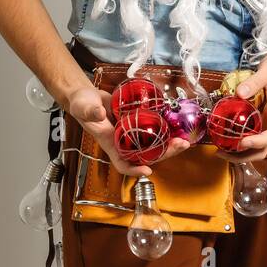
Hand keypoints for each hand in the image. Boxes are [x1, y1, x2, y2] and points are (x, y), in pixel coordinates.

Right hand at [65, 84, 189, 175]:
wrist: (88, 96)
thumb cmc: (82, 104)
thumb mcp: (83, 106)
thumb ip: (89, 110)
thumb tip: (99, 113)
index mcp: (110, 143)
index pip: (122, 163)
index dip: (134, 170)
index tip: (147, 171)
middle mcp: (123, 141)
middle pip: (145, 155)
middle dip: (164, 154)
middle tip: (180, 146)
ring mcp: (131, 132)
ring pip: (152, 143)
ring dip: (168, 143)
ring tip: (184, 140)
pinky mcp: (137, 121)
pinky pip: (152, 128)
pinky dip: (165, 128)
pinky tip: (176, 125)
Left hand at [217, 49, 266, 162]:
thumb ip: (255, 81)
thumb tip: (239, 94)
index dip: (259, 142)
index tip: (243, 142)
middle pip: (265, 148)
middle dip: (245, 156)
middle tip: (222, 153)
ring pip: (259, 146)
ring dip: (241, 153)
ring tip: (221, 151)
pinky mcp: (263, 118)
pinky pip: (254, 135)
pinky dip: (241, 143)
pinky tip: (227, 140)